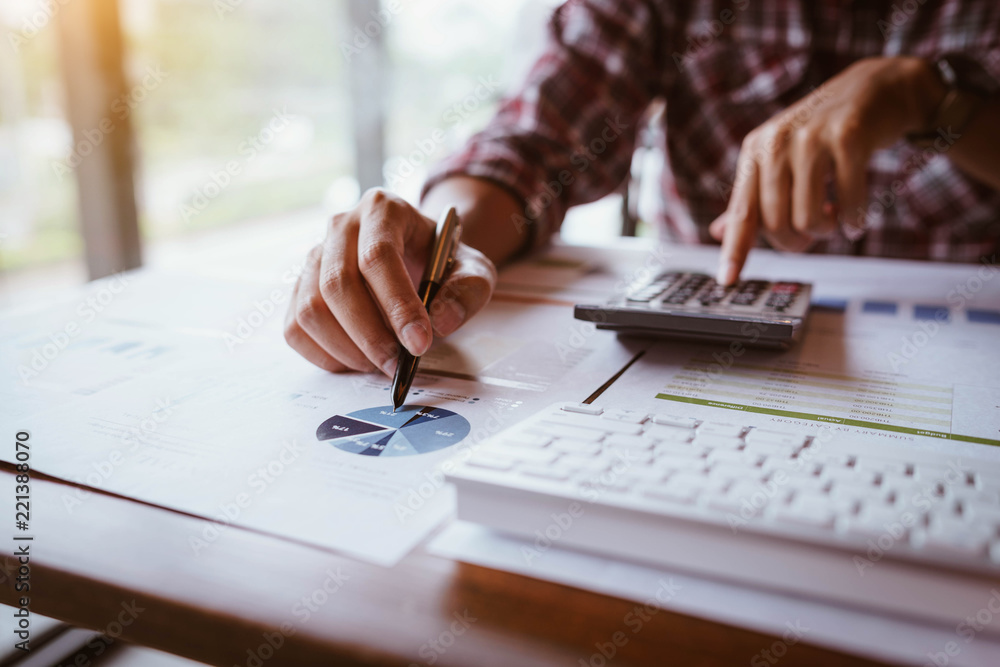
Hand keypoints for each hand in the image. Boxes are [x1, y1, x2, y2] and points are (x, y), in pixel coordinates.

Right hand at [284, 188, 496, 374]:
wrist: (420, 256)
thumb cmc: (443, 261)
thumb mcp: (473, 268)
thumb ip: (467, 290)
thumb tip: (442, 321)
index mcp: (383, 209)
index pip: (378, 256)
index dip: (397, 305)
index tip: (419, 343)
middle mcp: (340, 226)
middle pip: (337, 284)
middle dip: (369, 335)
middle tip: (397, 365)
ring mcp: (314, 256)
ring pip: (310, 309)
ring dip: (346, 349)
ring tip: (380, 364)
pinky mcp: (300, 287)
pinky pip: (295, 328)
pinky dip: (324, 354)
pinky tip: (357, 360)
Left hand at [710, 56, 944, 283]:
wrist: (875, 88)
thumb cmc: (824, 132)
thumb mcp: (780, 159)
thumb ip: (752, 198)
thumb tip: (718, 232)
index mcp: (755, 152)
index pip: (741, 212)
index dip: (735, 250)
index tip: (726, 280)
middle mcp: (776, 143)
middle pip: (775, 223)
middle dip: (797, 241)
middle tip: (813, 233)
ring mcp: (811, 139)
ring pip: (808, 218)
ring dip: (826, 231)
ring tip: (834, 219)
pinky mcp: (848, 137)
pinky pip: (848, 202)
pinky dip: (854, 220)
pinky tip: (856, 219)